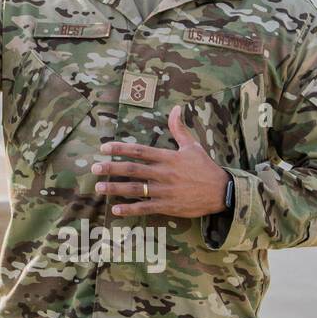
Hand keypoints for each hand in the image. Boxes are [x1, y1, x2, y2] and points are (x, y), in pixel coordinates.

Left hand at [91, 105, 231, 217]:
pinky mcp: (169, 206)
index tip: (103, 148)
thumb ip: (178, 128)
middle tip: (94, 168)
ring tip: (98, 187)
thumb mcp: (192, 145)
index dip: (120, 148)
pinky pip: (146, 208)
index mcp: (168, 157)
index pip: (139, 150)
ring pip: (136, 189)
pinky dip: (130, 209)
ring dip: (115, 188)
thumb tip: (175, 108)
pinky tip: (116, 209)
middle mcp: (164, 173)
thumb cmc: (205, 167)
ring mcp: (165, 190)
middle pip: (132, 169)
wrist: (222, 191)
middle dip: (111, 168)